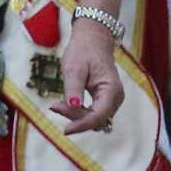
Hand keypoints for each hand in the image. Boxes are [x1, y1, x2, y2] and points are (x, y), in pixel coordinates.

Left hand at [51, 17, 123, 134]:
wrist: (92, 40)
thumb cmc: (83, 51)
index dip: (81, 125)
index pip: (98, 116)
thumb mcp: (74, 67)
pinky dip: (78, 112)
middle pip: (96, 120)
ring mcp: (111, 101)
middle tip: (54, 105)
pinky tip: (65, 104)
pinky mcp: (104, 101)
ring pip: (94, 120)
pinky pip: (92, 114)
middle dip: (75, 117)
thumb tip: (72, 106)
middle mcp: (115, 99)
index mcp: (112, 90)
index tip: (65, 130)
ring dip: (76, 116)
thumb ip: (73, 87)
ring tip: (58, 103)